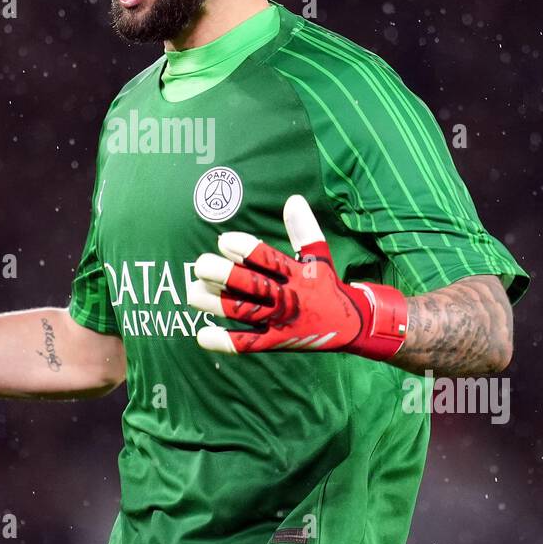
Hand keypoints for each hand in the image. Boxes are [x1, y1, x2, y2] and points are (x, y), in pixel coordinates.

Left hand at [185, 194, 408, 360]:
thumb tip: (293, 199)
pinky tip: (202, 335)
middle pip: (251, 286)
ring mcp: (280, 322)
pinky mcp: (276, 342)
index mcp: (296, 274)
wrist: (350, 325)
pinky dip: (225, 342)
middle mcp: (287, 298)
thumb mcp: (318, 258)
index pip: (268, 259)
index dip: (245, 249)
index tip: (224, 240)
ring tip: (192, 293)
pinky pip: (247, 344)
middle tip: (201, 265)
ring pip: (244, 312)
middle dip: (224, 275)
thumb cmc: (325, 285)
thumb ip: (304, 229)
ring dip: (216, 304)